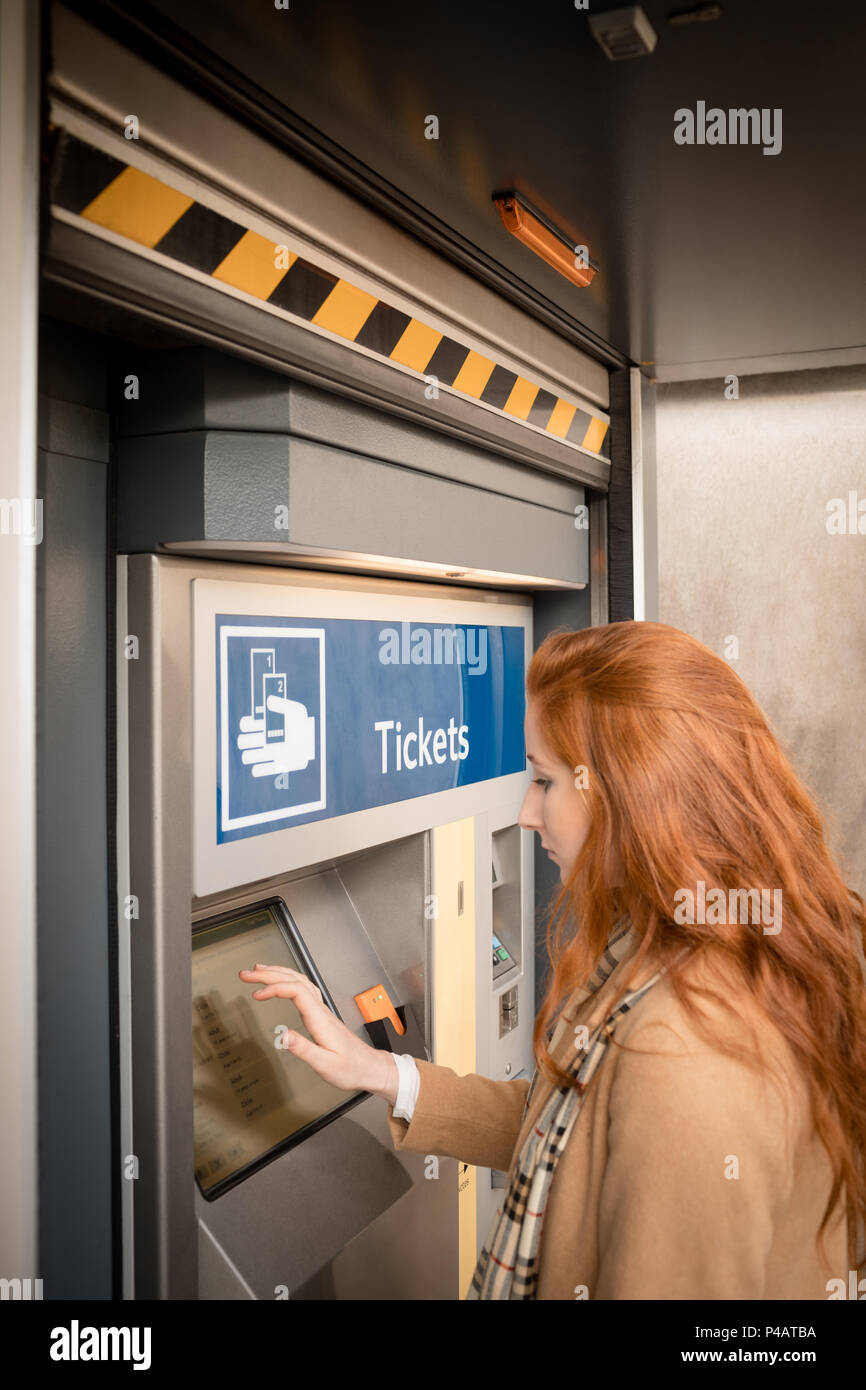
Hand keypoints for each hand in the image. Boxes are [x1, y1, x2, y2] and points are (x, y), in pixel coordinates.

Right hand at [238, 964, 398, 1104]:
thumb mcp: (325, 1065)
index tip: (256, 994)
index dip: (275, 988)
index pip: (296, 991)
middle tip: (246, 975)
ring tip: (257, 972)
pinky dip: (288, 980)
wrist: (369, 1067)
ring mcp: (322, 1010)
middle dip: (269, 974)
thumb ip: (304, 1050)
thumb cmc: (349, 1068)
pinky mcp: (321, 1014)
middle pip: (295, 980)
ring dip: (278, 973)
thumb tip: (283, 1036)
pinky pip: (303, 988)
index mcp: (320, 1019)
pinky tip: (281, 982)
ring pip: (300, 981)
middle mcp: (321, 1010)